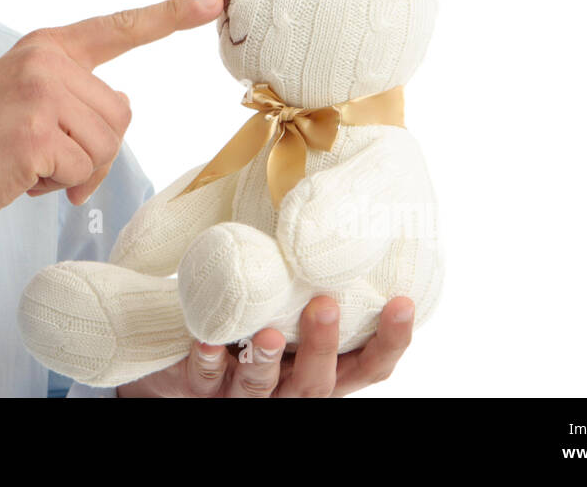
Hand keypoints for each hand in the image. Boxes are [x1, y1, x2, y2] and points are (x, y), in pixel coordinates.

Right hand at [0, 0, 222, 229]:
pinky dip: (60, 185)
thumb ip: (78, 97)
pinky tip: (24, 175)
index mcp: (48, 47)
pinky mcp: (37, 132)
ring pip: (108, 145)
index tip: (212, 0)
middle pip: (121, 113)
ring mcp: (42, 93)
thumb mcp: (31, 100)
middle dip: (95, 149)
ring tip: (31, 163)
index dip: (169, 15)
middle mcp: (47, 60)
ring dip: (77, 169)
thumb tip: (121, 117)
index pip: (119, 27)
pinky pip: (85, 170)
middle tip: (48, 157)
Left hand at [115, 296, 414, 396]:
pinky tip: (209, 343)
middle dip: (322, 345)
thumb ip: (308, 270)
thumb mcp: (286, 298)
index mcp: (321, 366)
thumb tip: (330, 193)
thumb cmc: (253, 314)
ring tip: (267, 333)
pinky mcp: (202, 388)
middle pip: (318, 383)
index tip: (402, 301)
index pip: (368, 365)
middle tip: (324, 304)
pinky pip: (206, 379)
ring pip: (263, 388)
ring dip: (266, 361)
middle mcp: (289, 386)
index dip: (390, 340)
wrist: (183, 349)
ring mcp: (245, 393)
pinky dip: (208, 361)